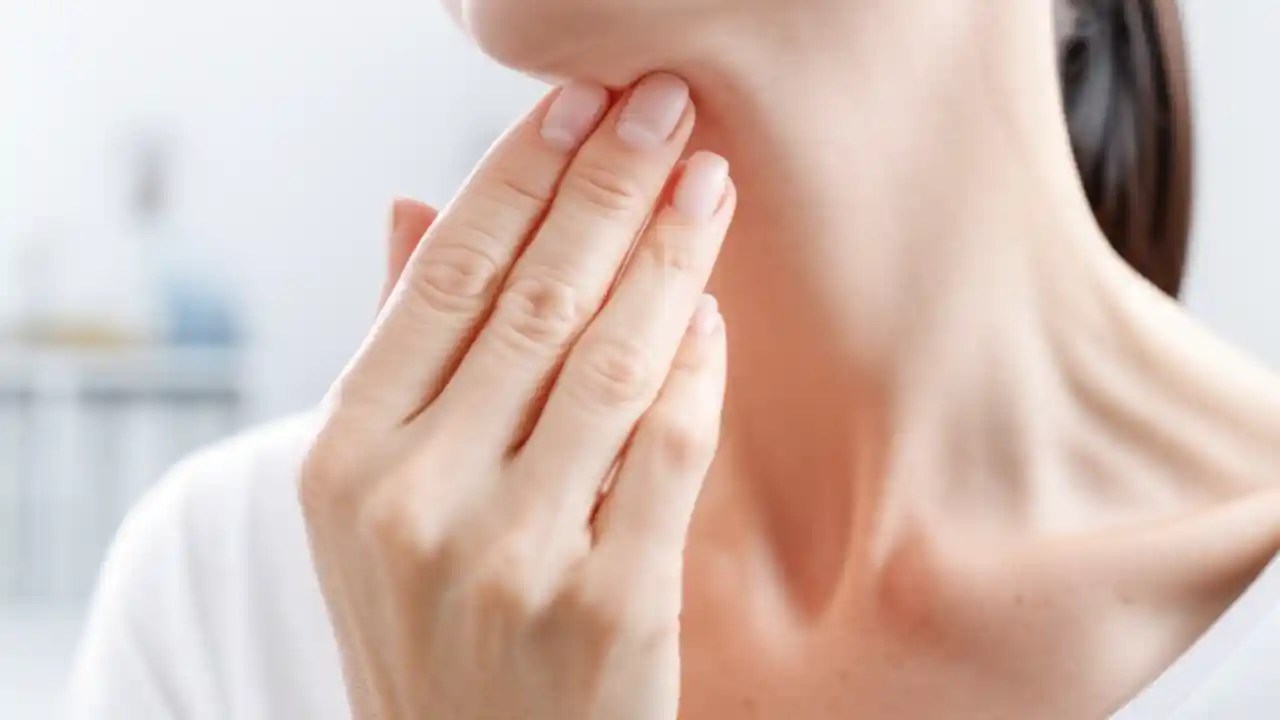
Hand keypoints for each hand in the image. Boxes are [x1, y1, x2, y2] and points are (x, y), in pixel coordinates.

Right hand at [300, 74, 735, 719]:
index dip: (517, 175)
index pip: (442, 275)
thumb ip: (397, 357)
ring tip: (705, 182)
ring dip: (669, 254)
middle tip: (667, 109)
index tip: (576, 103)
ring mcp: (511, 555)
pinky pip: (668, 449)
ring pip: (613, 360)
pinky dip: (696, 368)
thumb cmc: (424, 624)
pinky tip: (707, 312)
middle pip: (535, 299)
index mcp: (344, 457)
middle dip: (610, 184)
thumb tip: (404, 205)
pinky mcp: (607, 607)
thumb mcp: (368, 503)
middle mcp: (414, 499)